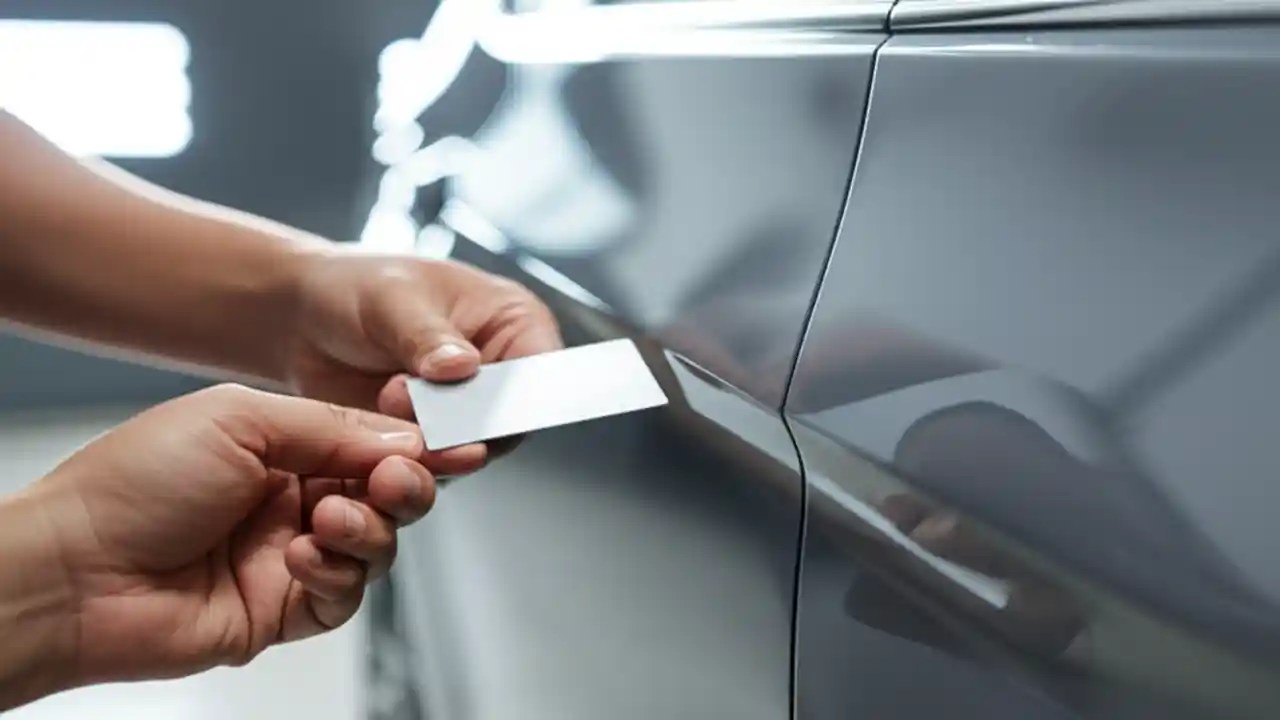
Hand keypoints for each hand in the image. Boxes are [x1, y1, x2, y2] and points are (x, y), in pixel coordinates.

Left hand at [1, 384, 435, 702]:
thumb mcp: (240, 419)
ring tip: (331, 521)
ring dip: (369, 529)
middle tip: (397, 481)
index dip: (411, 443)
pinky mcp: (284, 610)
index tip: (448, 441)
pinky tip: (304, 555)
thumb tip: (402, 437)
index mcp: (281, 445)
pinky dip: (338, 573)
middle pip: (385, 495)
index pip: (370, 442)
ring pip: (376, 546)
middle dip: (403, 486)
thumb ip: (330, 427)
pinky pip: (345, 594)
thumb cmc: (134, 483)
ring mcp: (289, 555)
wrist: (75, 570)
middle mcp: (290, 499)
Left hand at [284, 253, 560, 467]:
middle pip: (509, 421)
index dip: (522, 397)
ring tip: (386, 399)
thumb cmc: (354, 286)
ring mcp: (464, 412)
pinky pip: (433, 466)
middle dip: (463, 423)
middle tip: (415, 402)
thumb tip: (462, 367)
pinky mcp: (430, 442)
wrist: (299, 320)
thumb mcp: (393, 299)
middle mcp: (498, 372)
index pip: (542, 369)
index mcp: (513, 322)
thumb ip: (428, 336)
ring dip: (428, 441)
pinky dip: (406, 458)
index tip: (486, 410)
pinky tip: (375, 428)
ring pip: (470, 450)